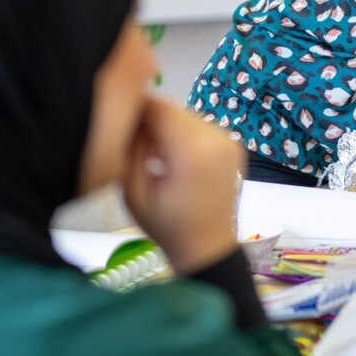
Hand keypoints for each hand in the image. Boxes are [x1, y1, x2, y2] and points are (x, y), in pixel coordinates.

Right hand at [122, 99, 245, 274]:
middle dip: (152, 121)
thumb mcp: (134, 192)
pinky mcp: (233, 145)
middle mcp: (216, 139)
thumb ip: (131, 150)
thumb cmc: (167, 226)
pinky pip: (201, 128)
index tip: (121, 125)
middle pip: (174, 110)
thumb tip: (129, 118)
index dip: (136, 110)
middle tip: (136, 145)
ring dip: (168, 128)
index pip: (159, 107)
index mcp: (192, 152)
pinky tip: (174, 159)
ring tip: (155, 156)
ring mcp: (228, 141)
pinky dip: (185, 136)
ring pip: (187, 116)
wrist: (207, 247)